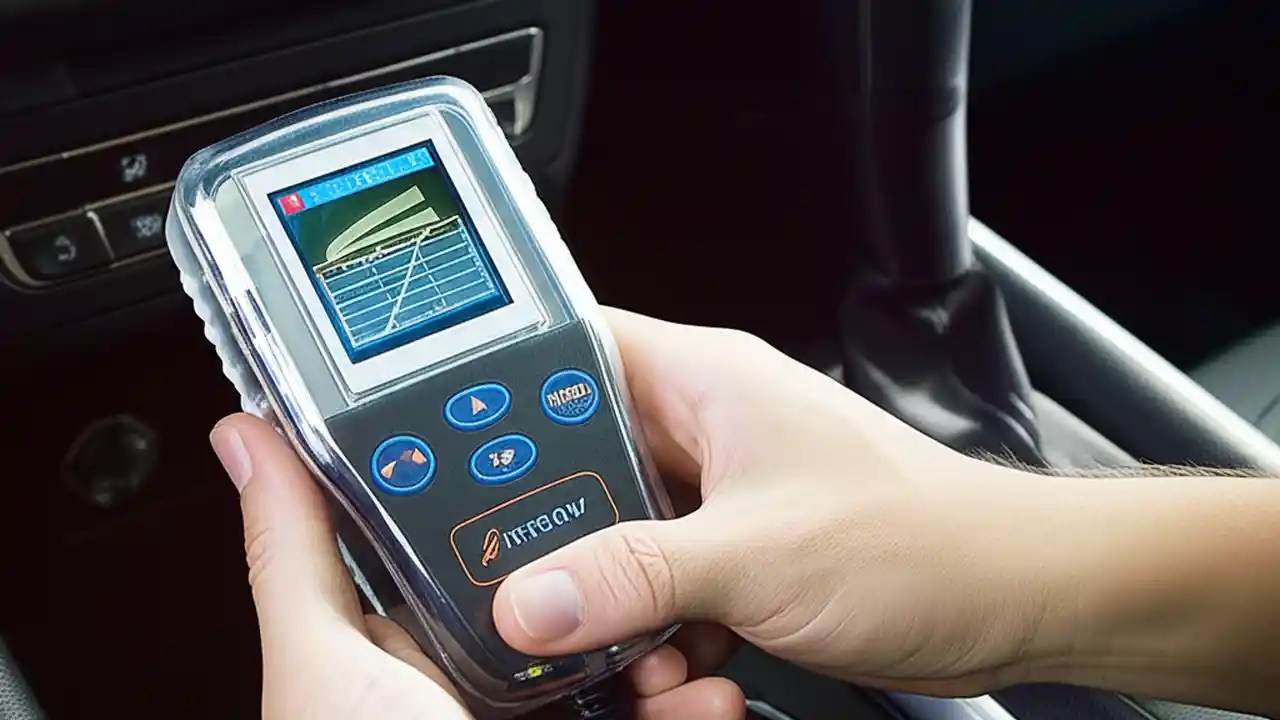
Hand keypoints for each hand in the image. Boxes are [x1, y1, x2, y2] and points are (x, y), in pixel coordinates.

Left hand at [211, 413, 742, 718]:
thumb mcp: (324, 662)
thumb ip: (296, 550)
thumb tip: (245, 437)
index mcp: (412, 642)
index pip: (483, 545)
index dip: (536, 504)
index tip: (586, 458)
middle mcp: (483, 680)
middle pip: (573, 601)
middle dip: (626, 577)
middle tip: (664, 547)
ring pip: (631, 663)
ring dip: (675, 645)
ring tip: (696, 637)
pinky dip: (693, 709)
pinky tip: (708, 699)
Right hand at [492, 309, 1056, 696]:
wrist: (1009, 600)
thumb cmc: (920, 539)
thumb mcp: (755, 555)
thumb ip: (634, 574)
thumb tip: (533, 598)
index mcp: (707, 382)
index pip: (572, 352)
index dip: (506, 392)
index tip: (454, 454)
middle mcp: (709, 429)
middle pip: (584, 462)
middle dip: (561, 534)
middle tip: (538, 584)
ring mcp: (725, 495)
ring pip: (620, 537)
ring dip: (615, 600)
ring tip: (634, 646)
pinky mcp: (742, 554)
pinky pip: (663, 585)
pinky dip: (658, 630)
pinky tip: (676, 665)